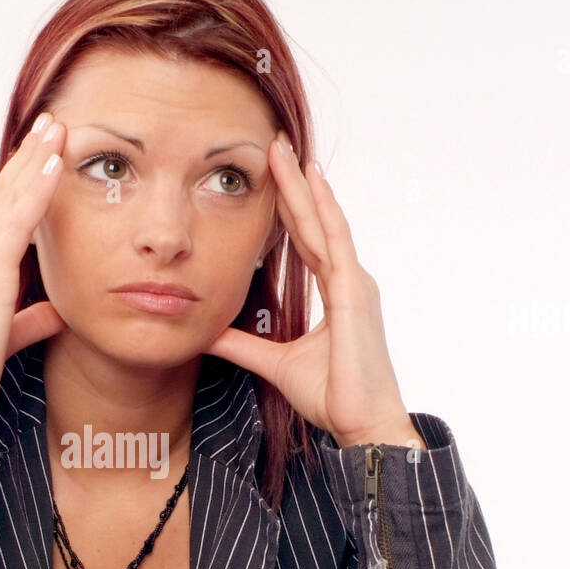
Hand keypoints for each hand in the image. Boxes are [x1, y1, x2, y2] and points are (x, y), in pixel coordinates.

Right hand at [0, 111, 68, 449]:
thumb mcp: (3, 340)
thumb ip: (29, 320)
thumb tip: (58, 311)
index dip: (18, 180)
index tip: (41, 150)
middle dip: (27, 156)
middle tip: (52, 122)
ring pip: (6, 199)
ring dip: (34, 161)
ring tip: (58, 129)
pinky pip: (14, 222)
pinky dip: (36, 191)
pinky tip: (54, 166)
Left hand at [205, 140, 414, 447]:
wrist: (362, 422)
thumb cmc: (332, 396)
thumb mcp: (274, 363)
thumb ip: (243, 345)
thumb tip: (208, 333)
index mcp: (336, 293)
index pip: (306, 241)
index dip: (289, 208)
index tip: (270, 178)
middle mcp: (349, 281)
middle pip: (314, 222)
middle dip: (293, 184)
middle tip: (273, 146)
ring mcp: (355, 283)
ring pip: (322, 222)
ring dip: (302, 186)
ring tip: (283, 151)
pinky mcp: (354, 292)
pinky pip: (334, 242)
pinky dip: (323, 210)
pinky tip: (311, 182)